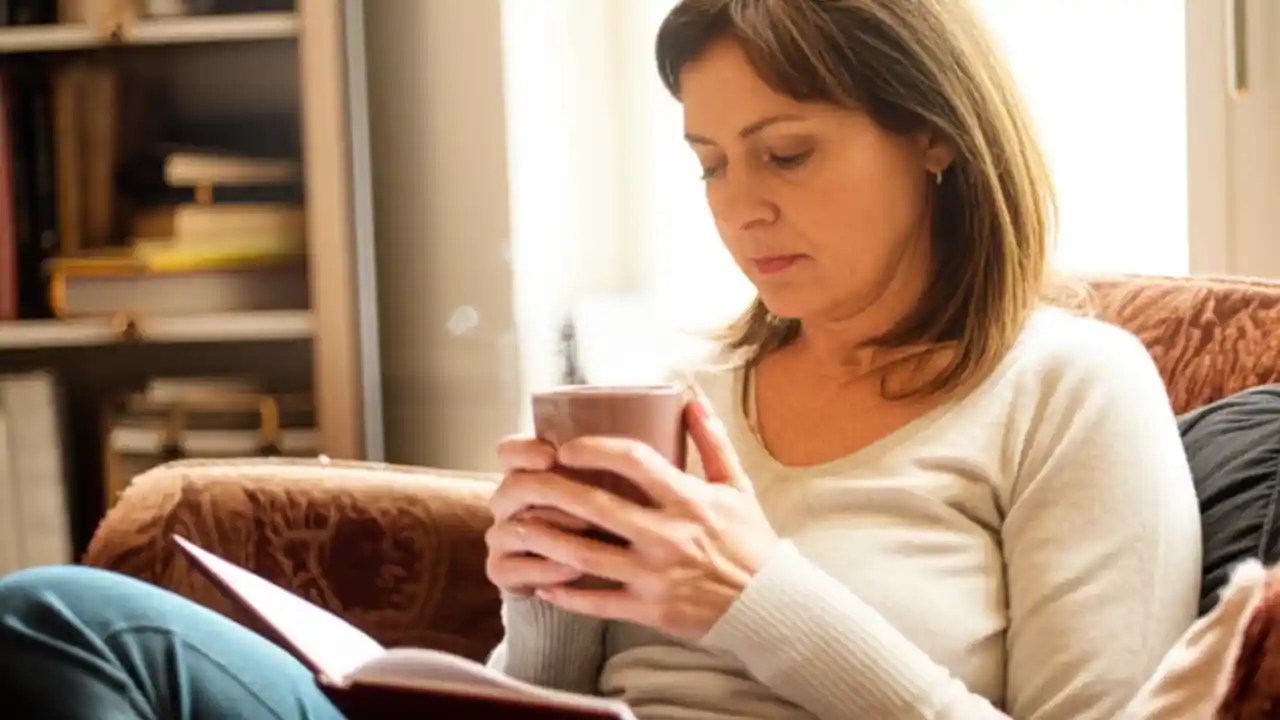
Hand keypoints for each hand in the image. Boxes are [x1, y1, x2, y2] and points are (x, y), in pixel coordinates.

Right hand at [485, 436, 593, 596]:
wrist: (591, 570)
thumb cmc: (600, 522)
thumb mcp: (602, 491)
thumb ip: (599, 471)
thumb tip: (618, 450)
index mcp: (524, 474)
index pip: (508, 452)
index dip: (525, 451)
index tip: (552, 456)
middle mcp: (506, 503)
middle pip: (512, 488)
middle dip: (549, 491)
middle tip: (588, 497)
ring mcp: (500, 537)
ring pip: (515, 528)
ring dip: (555, 530)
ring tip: (591, 531)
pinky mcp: (499, 571)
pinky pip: (510, 568)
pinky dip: (546, 569)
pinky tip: (576, 569)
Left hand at [487, 390, 779, 640]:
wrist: (770, 605)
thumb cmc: (750, 542)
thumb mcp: (737, 486)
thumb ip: (711, 441)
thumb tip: (690, 398)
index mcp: (688, 500)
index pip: (634, 461)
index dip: (594, 449)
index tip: (566, 448)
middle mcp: (668, 536)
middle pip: (595, 505)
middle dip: (550, 489)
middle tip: (521, 480)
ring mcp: (655, 576)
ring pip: (586, 556)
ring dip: (545, 539)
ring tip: (516, 527)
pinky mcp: (650, 610)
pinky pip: (598, 602)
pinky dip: (565, 595)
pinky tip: (541, 583)